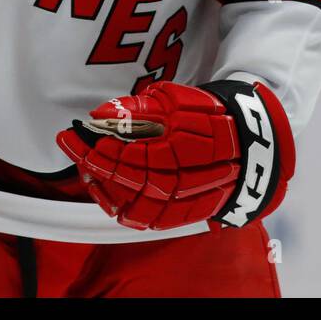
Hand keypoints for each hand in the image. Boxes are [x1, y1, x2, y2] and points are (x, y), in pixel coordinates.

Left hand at [56, 79, 294, 230]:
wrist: (248, 149)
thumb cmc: (211, 118)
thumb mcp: (177, 101)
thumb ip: (139, 107)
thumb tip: (102, 114)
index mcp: (185, 151)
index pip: (131, 155)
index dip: (99, 147)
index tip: (76, 134)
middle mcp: (183, 183)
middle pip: (127, 179)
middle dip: (93, 161)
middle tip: (72, 144)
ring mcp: (181, 205)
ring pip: (130, 204)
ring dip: (101, 185)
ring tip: (85, 163)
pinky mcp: (178, 218)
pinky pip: (140, 218)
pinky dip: (117, 203)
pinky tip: (103, 186)